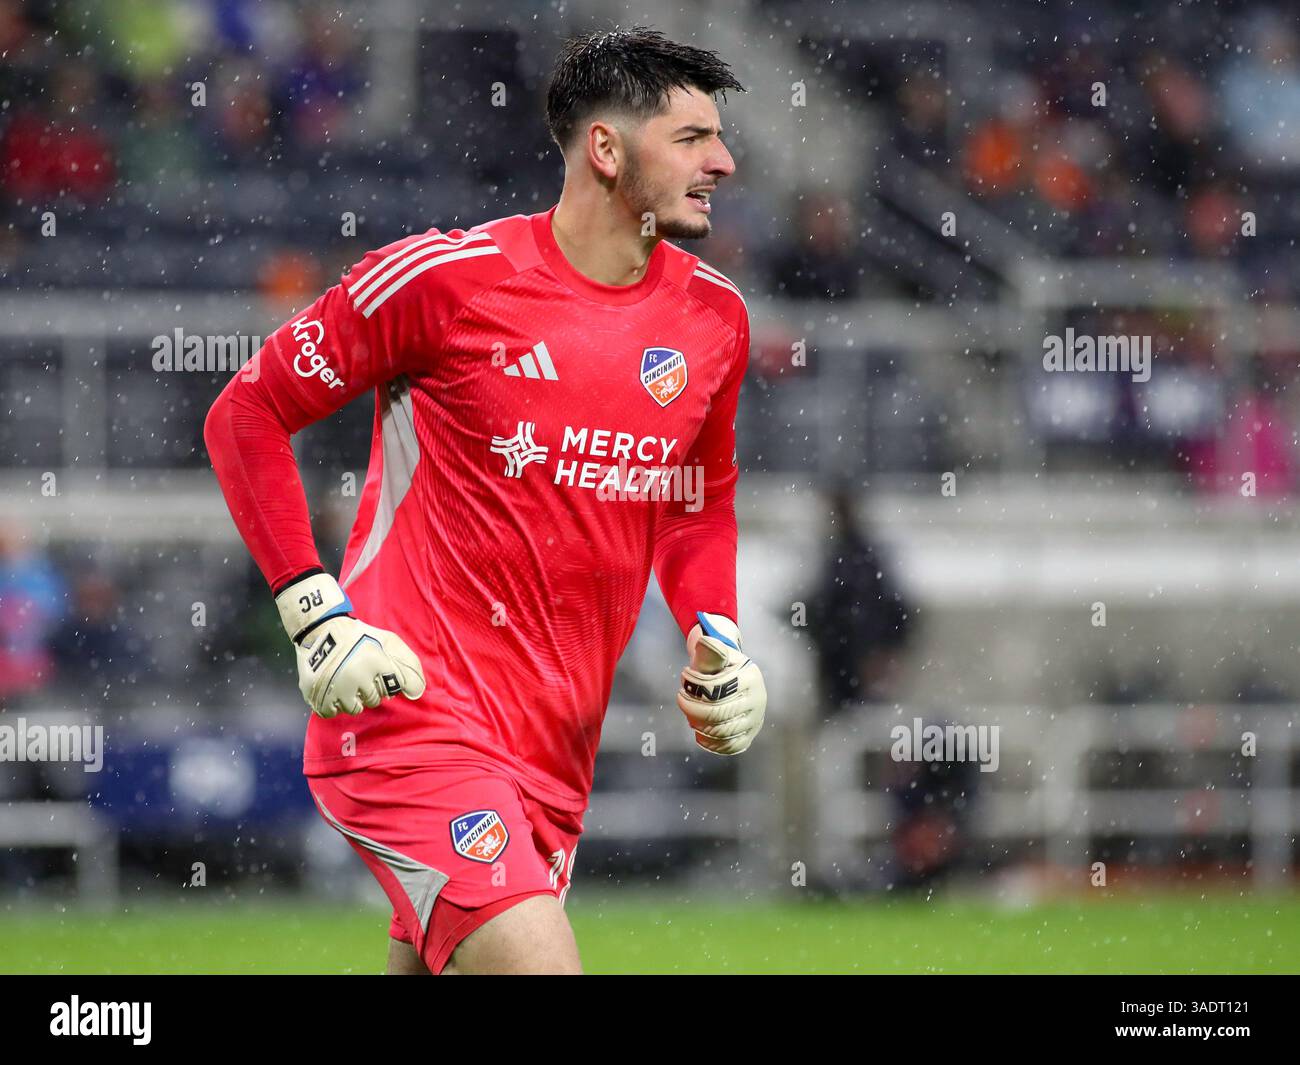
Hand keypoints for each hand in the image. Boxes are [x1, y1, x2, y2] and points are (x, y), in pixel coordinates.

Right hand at [275, 573, 425, 717]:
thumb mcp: (390, 641)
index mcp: (376, 661)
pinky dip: (333, 704)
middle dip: (371, 688)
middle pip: (376, 700)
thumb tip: (415, 693)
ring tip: (347, 679)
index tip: (381, 670)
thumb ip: (409, 664)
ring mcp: (336, 688)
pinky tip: (334, 688)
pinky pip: (333, 712)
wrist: (322, 629)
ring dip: (353, 697)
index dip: (390, 679)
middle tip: (360, 671)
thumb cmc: (362, 637)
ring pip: (355, 708)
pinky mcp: (318, 695)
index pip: (397, 687)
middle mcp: (356, 676)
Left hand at [677, 611, 765, 754]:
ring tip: (690, 714)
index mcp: (750, 677)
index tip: (684, 679)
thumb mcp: (715, 654)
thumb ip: (709, 651)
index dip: (693, 686)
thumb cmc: (719, 665)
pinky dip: (710, 742)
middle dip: (692, 709)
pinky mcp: (750, 736)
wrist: (734, 679)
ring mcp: (755, 720)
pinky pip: (729, 747)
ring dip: (698, 725)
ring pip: (721, 733)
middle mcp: (758, 700)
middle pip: (717, 714)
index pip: (716, 689)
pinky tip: (699, 730)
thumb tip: (703, 640)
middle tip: (681, 699)